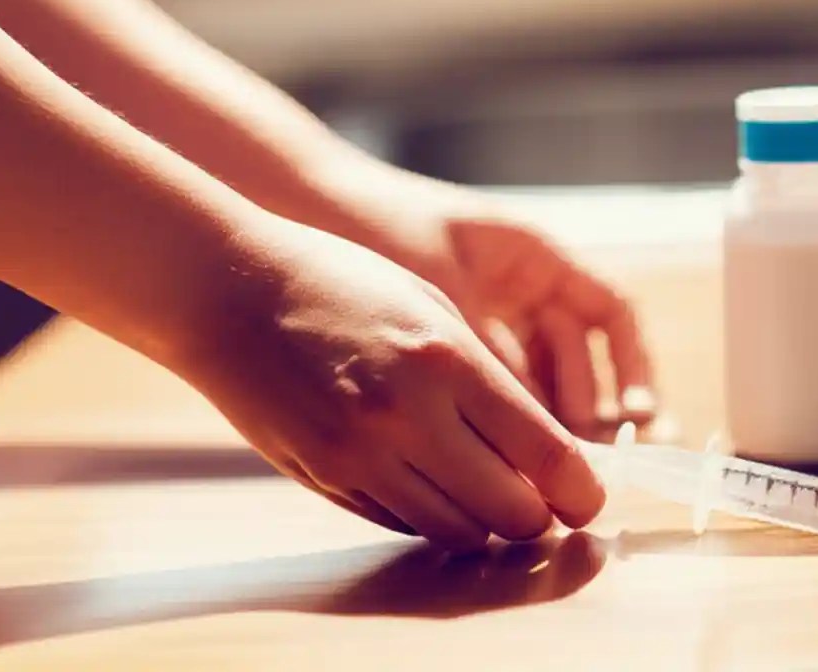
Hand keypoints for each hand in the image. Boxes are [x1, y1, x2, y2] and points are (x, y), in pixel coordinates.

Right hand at [179, 220, 604, 550]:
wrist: (228, 290)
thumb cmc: (342, 284)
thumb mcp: (434, 306)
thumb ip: (491, 381)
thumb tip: (546, 455)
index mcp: (446, 360)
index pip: (546, 455)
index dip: (582, 489)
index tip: (590, 497)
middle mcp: (406, 416)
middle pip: (511, 512)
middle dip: (540, 516)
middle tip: (545, 502)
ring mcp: (360, 455)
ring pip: (458, 532)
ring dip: (487, 524)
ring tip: (492, 492)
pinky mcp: (325, 478)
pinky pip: (403, 524)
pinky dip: (434, 516)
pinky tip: (435, 482)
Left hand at [305, 163, 655, 435]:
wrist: (308, 206)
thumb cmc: (380, 228)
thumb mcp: (443, 291)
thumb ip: (490, 354)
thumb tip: (534, 433)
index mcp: (534, 255)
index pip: (610, 312)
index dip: (632, 364)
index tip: (637, 415)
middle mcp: (520, 283)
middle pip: (575, 354)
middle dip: (582, 404)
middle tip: (572, 454)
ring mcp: (488, 308)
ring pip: (537, 373)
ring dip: (541, 416)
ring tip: (530, 462)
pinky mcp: (453, 335)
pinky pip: (494, 380)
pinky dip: (497, 411)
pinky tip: (487, 448)